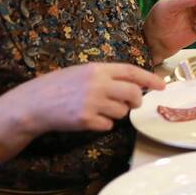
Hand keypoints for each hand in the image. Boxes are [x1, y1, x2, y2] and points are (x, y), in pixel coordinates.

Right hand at [0, 63, 166, 159]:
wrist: (33, 103)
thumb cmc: (58, 87)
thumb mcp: (81, 73)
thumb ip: (106, 77)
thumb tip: (133, 86)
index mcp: (97, 69)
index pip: (131, 71)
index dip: (149, 78)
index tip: (162, 86)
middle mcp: (97, 84)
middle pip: (133, 94)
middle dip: (136, 101)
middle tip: (132, 104)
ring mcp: (92, 102)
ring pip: (121, 112)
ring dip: (116, 114)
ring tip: (97, 110)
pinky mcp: (85, 119)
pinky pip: (108, 126)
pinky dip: (102, 125)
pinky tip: (88, 120)